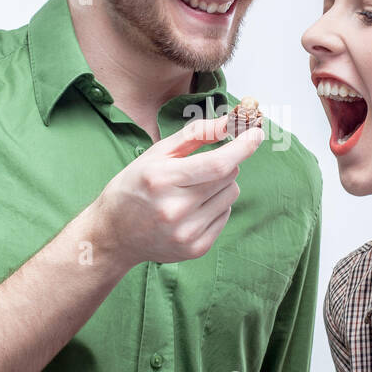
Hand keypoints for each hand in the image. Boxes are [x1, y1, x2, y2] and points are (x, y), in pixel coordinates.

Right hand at [93, 112, 264, 265]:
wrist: (114, 235)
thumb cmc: (134, 187)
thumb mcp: (156, 154)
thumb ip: (194, 135)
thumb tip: (229, 123)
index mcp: (161, 180)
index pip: (217, 163)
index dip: (243, 146)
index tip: (257, 132)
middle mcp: (175, 209)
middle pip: (228, 176)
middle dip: (225, 163)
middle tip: (201, 168)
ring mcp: (186, 233)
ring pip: (231, 195)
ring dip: (221, 185)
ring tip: (192, 190)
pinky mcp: (195, 249)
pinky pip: (225, 215)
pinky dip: (216, 206)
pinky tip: (191, 209)